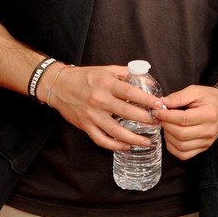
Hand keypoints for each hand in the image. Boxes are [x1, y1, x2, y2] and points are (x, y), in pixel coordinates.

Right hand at [46, 64, 165, 150]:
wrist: (58, 85)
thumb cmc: (84, 77)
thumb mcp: (105, 70)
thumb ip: (125, 73)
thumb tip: (144, 75)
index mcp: (106, 84)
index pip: (130, 93)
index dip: (146, 100)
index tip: (159, 105)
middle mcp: (99, 100)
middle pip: (127, 113)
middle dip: (146, 119)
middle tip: (158, 122)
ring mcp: (92, 115)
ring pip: (115, 131)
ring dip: (134, 138)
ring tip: (147, 142)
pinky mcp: (85, 126)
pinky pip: (101, 140)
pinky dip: (114, 145)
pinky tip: (126, 146)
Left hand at [157, 84, 217, 159]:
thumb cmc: (210, 98)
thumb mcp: (195, 91)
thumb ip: (178, 97)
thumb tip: (160, 103)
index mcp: (209, 114)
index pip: (183, 119)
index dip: (167, 116)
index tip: (157, 111)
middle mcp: (210, 130)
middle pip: (181, 134)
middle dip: (166, 125)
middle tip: (161, 117)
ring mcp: (207, 141)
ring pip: (181, 145)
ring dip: (168, 136)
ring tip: (167, 125)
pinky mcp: (204, 147)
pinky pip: (184, 154)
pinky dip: (173, 147)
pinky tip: (171, 136)